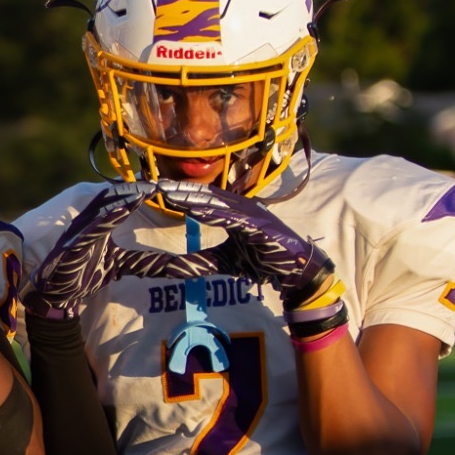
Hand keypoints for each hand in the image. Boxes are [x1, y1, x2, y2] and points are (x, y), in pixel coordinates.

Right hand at [24, 185, 207, 319]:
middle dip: (137, 188)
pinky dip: (106, 218)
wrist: (56, 294)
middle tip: (161, 182)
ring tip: (146, 189)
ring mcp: (81, 230)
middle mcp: (91, 221)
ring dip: (124, 197)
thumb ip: (151, 262)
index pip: (125, 200)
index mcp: (103, 221)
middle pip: (115, 197)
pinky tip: (121, 210)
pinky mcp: (73, 244)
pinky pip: (90, 228)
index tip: (167, 184)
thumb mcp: (125, 265)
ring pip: (103, 208)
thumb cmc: (86, 273)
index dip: (144, 190)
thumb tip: (187, 266)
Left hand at [155, 183, 339, 309]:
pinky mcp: (259, 225)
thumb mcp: (223, 259)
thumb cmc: (261, 260)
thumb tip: (176, 262)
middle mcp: (243, 208)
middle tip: (161, 185)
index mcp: (235, 212)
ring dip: (194, 198)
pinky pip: (232, 218)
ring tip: (173, 194)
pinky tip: (195, 210)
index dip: (185, 193)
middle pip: (209, 195)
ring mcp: (252, 214)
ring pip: (218, 203)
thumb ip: (202, 255)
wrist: (293, 269)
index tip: (163, 189)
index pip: (206, 199)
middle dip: (184, 190)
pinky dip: (213, 213)